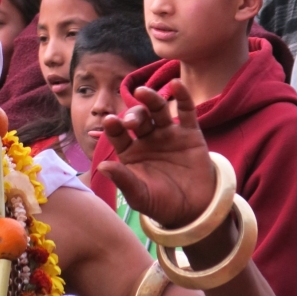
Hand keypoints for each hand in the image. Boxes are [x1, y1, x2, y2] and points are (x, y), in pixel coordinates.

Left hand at [98, 80, 215, 228]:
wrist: (194, 210)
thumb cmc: (161, 204)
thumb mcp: (140, 195)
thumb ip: (123, 180)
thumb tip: (102, 166)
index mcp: (130, 152)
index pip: (118, 135)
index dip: (113, 128)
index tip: (109, 121)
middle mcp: (147, 139)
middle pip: (138, 119)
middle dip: (133, 116)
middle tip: (131, 121)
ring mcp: (168, 133)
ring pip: (158, 110)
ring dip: (150, 99)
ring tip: (143, 92)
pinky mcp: (190, 133)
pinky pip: (186, 111)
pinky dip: (182, 97)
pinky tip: (177, 84)